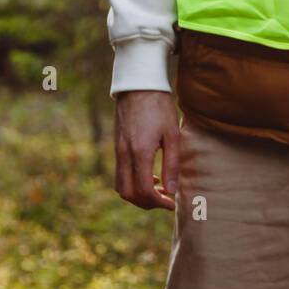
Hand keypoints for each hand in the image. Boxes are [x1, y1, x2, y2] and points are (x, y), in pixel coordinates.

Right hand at [113, 90, 180, 210]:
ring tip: (158, 187)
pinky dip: (132, 182)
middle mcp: (124, 154)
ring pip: (120, 186)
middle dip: (146, 203)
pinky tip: (149, 174)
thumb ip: (172, 164)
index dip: (158, 203)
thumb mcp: (172, 134)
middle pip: (128, 194)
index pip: (144, 191)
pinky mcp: (116, 146)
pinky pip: (120, 174)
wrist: (139, 84)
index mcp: (140, 152)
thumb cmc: (159, 106)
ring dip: (137, 194)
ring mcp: (118, 150)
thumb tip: (172, 190)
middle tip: (164, 199)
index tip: (172, 203)